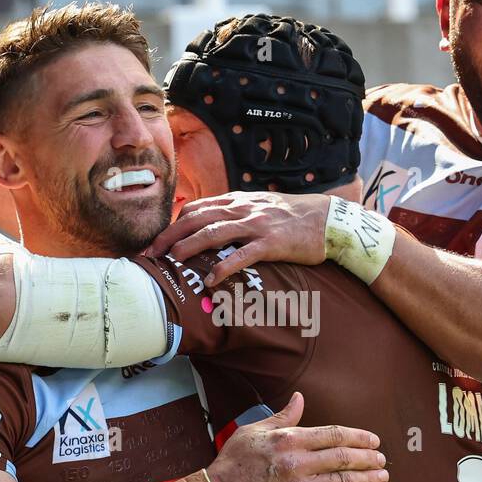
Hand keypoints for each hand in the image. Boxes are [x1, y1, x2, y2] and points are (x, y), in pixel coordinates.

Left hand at [144, 192, 330, 287]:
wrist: (328, 219)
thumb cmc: (294, 218)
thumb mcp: (260, 208)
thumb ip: (236, 214)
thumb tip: (212, 227)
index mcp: (238, 201)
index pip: (196, 208)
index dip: (173, 224)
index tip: (158, 241)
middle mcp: (243, 209)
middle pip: (197, 219)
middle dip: (171, 236)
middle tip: (152, 254)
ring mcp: (256, 225)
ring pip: (214, 233)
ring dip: (189, 247)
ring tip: (172, 262)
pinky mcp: (272, 243)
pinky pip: (242, 255)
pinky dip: (224, 267)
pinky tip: (210, 280)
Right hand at [207, 392, 385, 481]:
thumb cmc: (232, 463)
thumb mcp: (254, 432)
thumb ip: (282, 417)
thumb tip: (300, 399)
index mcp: (290, 440)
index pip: (334, 434)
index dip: (359, 437)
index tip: (374, 440)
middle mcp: (298, 463)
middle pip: (344, 458)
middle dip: (368, 458)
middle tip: (383, 459)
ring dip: (367, 480)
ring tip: (382, 478)